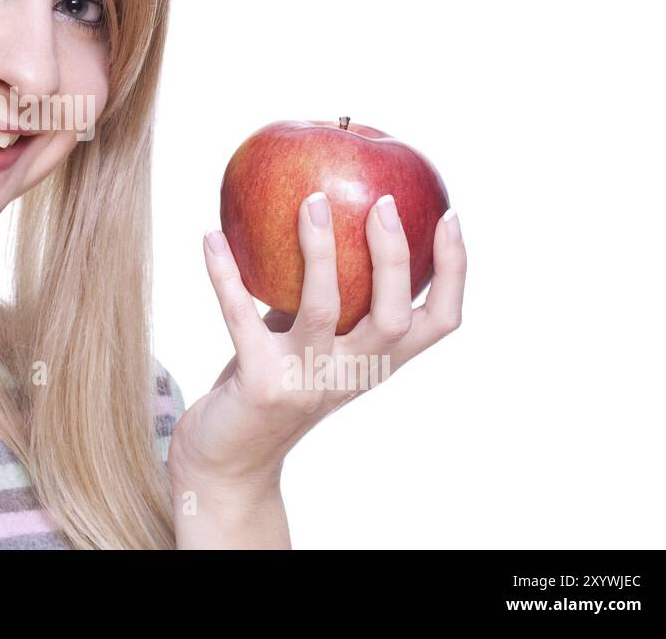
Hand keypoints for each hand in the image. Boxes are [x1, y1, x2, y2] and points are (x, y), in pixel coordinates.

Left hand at [168, 192, 466, 499]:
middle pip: (393, 317)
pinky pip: (240, 317)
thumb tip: (324, 210)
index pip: (439, 322)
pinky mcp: (259, 384)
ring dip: (319, 251)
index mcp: (375, 363)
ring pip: (324, 310)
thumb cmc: (271, 384)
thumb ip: (324, 295)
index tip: (450, 216)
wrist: (228, 463)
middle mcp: (350, 374)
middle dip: (393, 256)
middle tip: (383, 202)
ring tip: (312, 202)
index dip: (454, 272)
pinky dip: (225, 275)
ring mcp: (306, 382)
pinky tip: (211, 237)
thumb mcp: (309, 340)